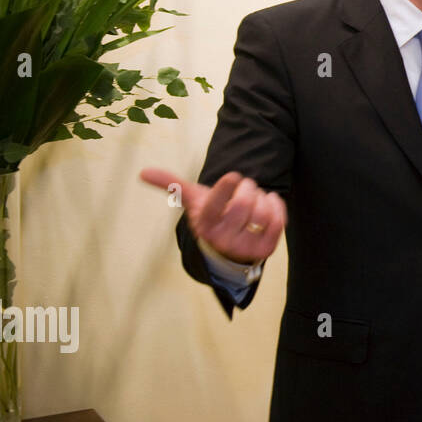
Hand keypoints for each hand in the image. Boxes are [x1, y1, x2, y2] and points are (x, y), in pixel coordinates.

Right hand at [140, 167, 285, 264]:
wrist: (229, 244)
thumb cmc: (212, 214)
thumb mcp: (194, 199)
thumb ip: (172, 185)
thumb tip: (143, 172)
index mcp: (204, 224)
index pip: (215, 205)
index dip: (226, 187)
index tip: (233, 177)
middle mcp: (222, 239)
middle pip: (244, 203)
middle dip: (247, 187)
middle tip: (244, 188)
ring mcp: (244, 247)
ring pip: (263, 211)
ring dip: (261, 196)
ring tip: (253, 199)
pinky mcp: (265, 250)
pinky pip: (279, 220)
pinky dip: (276, 206)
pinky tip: (268, 204)